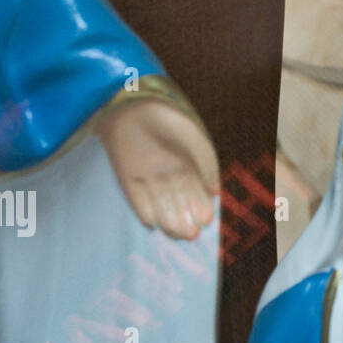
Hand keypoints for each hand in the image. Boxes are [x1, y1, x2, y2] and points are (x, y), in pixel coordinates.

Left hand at [97, 98, 219, 240]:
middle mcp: (168, 174)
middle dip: (185, 219)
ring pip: (160, 204)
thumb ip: (207, 166)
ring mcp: (147, 177)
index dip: (201, 207)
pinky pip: (136, 199)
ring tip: (177, 233)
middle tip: (191, 235)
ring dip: (168, 220)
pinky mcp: (127, 178)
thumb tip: (216, 191)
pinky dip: (144, 211)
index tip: (207, 221)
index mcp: (186, 165)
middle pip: (178, 203)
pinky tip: (152, 224)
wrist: (137, 107)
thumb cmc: (172, 122)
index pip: (195, 192)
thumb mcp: (197, 142)